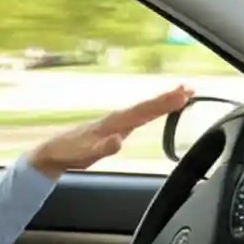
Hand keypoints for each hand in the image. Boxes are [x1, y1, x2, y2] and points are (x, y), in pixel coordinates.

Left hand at [27, 84, 194, 178]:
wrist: (53, 152)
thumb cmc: (69, 153)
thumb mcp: (84, 155)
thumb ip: (102, 148)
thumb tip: (118, 140)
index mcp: (113, 124)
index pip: (143, 111)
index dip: (163, 104)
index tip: (182, 96)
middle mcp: (117, 120)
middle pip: (147, 107)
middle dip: (168, 98)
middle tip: (190, 88)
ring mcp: (116, 123)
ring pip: (144, 109)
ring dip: (163, 101)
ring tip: (183, 93)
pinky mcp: (115, 128)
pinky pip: (139, 116)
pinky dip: (152, 110)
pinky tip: (158, 109)